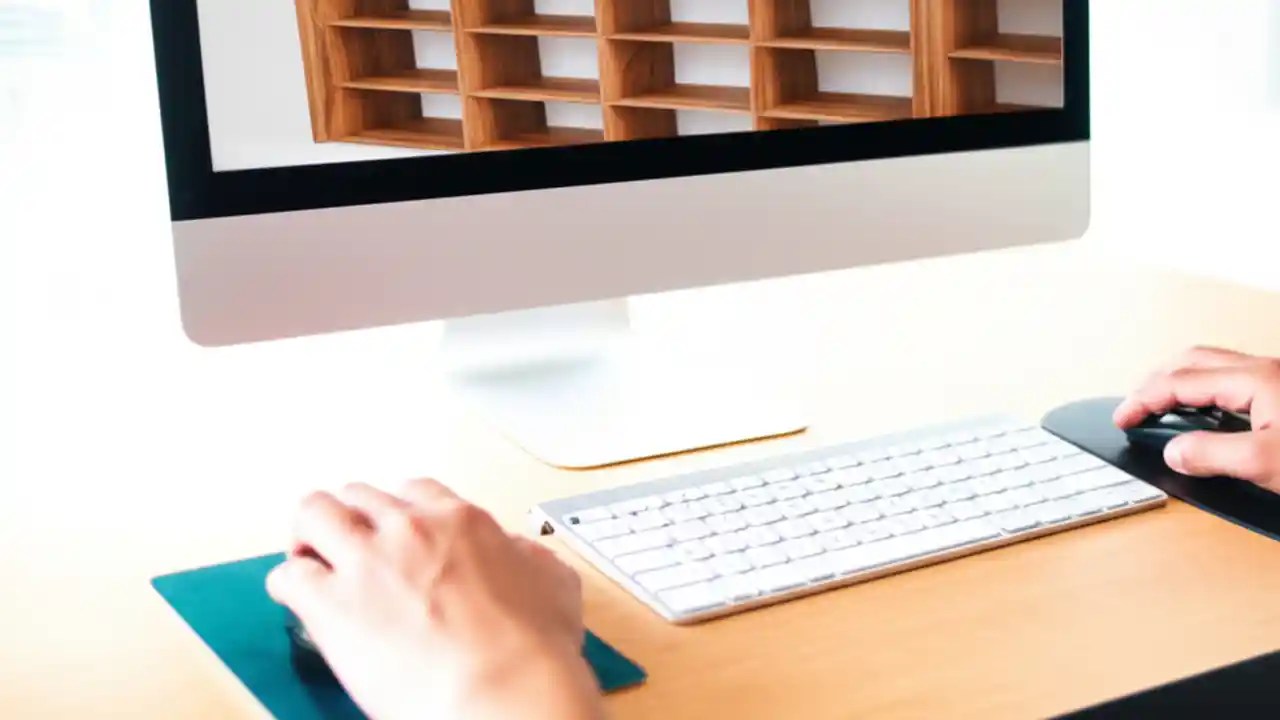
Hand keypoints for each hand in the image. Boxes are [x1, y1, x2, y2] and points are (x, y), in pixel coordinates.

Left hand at [266, 479, 601, 719]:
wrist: (506, 693)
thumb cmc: (534, 653)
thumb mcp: (555, 584)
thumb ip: (529, 556)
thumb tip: (517, 552)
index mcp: (462, 522)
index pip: (415, 492)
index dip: (401, 513)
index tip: (398, 531)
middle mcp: (410, 529)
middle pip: (359, 495)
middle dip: (353, 519)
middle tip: (351, 544)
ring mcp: (367, 562)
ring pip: (314, 513)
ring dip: (311, 534)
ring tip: (312, 558)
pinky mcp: (330, 605)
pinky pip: (288, 575)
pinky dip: (289, 584)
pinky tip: (298, 598)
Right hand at [1114, 346, 1279, 488]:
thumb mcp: (1264, 462)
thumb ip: (1212, 455)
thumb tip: (1173, 452)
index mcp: (1255, 379)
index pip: (1180, 381)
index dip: (1144, 400)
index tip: (1123, 419)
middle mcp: (1264, 370)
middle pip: (1192, 361)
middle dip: (1156, 383)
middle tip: (1136, 408)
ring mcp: (1275, 379)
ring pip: (1212, 367)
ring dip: (1178, 382)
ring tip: (1161, 406)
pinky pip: (1231, 379)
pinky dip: (1202, 391)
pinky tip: (1203, 412)